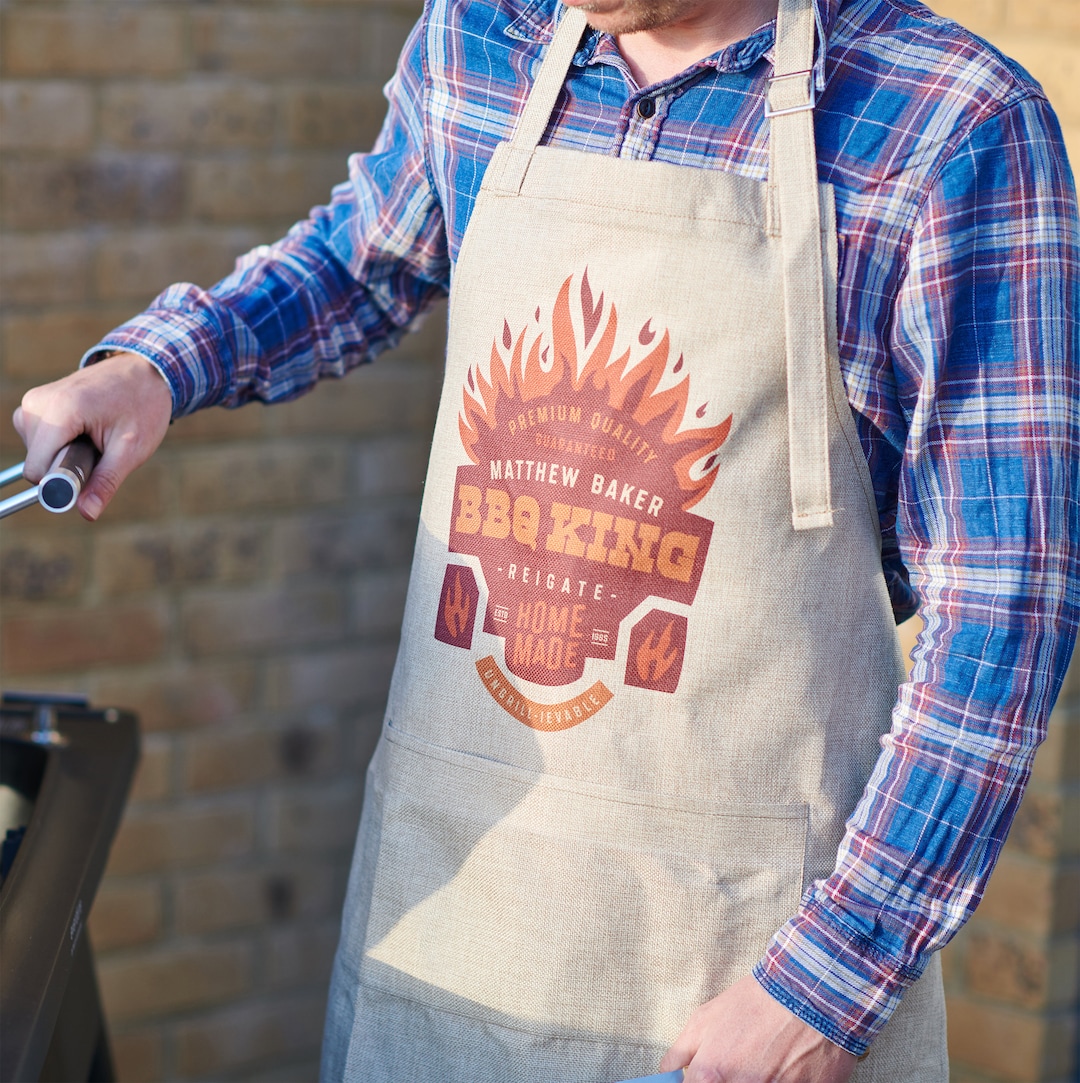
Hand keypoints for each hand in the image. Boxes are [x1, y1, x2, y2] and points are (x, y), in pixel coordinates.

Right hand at [13, 351, 172, 520]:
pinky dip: (59, 443)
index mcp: (61, 411)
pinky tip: (83, 430)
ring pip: (35, 453)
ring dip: (64, 454)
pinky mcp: (34, 402)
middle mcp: (38, 403)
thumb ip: (106, 482)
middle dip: (66, 466)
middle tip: (99, 448)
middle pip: (36, 463)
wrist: (144, 372)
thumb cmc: (142, 407)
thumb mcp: (131, 449)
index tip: (91, 474)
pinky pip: (37, 440)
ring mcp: (33, 401)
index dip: (63, 483)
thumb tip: (87, 513)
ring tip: (94, 435)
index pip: (38, 470)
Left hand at [658, 975, 858, 1082]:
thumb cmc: (754, 1002)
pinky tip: (785, 1071)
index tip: (707, 1078)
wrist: (807, 992)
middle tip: (740, 1066)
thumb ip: (680, 1053)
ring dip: (756, 1081)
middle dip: (727, 1082)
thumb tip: (666, 1074)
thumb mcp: (704, 1018)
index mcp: (710, 1073)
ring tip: (764, 1065)